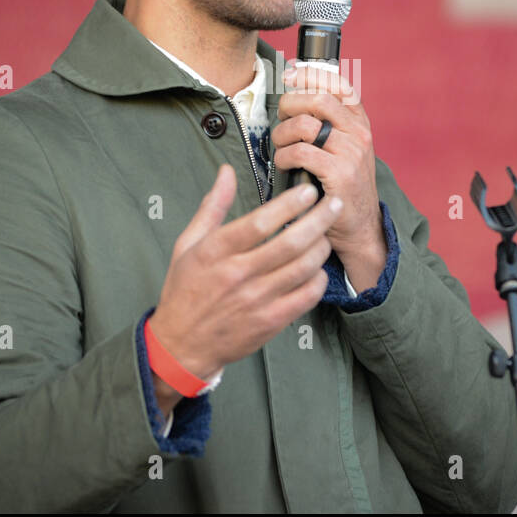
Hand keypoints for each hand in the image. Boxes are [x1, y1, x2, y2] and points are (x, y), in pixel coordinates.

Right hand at [149, 164, 342, 391]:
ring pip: (304, 268)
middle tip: (335, 204)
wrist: (182, 344)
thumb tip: (227, 171)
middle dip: (320, 219)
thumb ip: (212, 206)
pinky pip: (307, 296)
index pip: (261, 222)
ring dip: (322, 247)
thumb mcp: (187, 243)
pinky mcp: (270, 321)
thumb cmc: (184, 290)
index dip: (290, 204)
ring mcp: (257, 300)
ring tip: (326, 234)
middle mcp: (239, 274)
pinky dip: (319, 279)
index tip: (309, 191)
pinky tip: (317, 269)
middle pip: (291, 242)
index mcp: (216, 251)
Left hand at [272, 61, 385, 278]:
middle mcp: (359, 134)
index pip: (340, 85)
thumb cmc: (343, 186)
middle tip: (280, 117)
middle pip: (318, 99)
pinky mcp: (340, 175)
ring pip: (305, 125)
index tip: (291, 75)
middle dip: (290, 104)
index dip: (312, 74)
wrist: (360, 227)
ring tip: (280, 146)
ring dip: (282, 134)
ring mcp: (352, 154)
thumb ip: (328, 124)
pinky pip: (301, 153)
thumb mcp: (345, 149)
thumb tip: (296, 93)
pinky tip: (284, 164)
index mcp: (360, 123)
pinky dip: (284, 157)